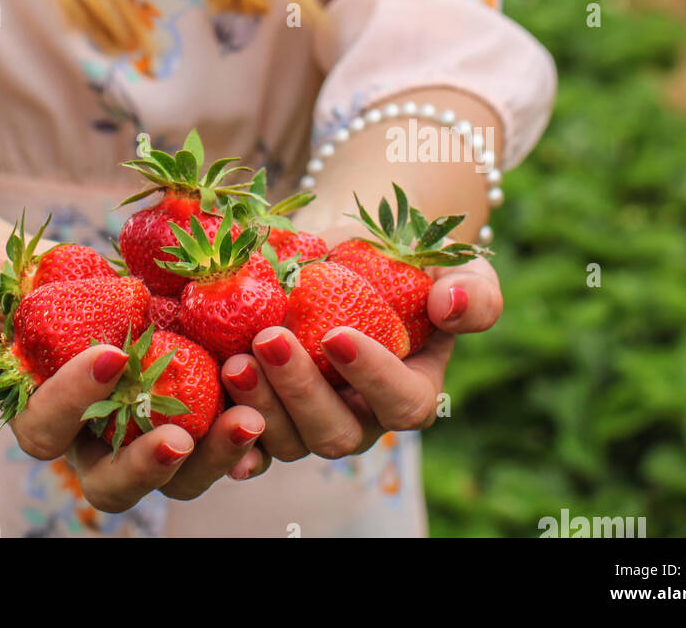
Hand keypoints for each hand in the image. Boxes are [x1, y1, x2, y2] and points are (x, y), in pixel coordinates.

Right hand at [0, 235, 267, 510]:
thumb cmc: (16, 286)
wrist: (70, 287)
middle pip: (115, 482)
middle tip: (180, 433)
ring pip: (179, 476)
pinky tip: (272, 412)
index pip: (46, 430)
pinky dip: (246, 438)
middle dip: (147, 464)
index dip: (73, 402)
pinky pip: (221, 444)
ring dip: (214, 455)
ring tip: (250, 419)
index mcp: (38, 415)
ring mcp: (146, 436)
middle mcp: (93, 443)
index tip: (111, 353)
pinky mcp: (194, 419)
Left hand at [219, 256, 502, 473]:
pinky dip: (228, 438)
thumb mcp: (454, 264)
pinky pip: (246, 440)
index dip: (373, 377)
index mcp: (412, 390)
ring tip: (233, 359)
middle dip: (300, 392)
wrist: (346, 246)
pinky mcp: (266, 407)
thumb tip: (452, 304)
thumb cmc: (407, 258)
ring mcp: (308, 418)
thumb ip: (474, 291)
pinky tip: (211, 419)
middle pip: (334, 433)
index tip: (339, 334)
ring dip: (258, 405)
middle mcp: (360, 417)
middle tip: (270, 340)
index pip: (402, 404)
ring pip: (284, 439)